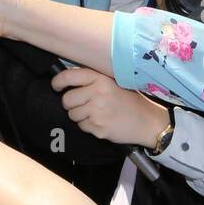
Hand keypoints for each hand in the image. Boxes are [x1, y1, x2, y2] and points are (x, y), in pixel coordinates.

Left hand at [53, 67, 169, 146]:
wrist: (147, 121)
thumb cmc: (129, 100)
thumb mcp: (113, 82)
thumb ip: (93, 80)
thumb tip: (69, 81)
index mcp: (100, 79)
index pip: (69, 77)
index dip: (58, 82)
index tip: (56, 86)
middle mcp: (97, 93)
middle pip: (67, 100)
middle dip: (70, 104)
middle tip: (81, 104)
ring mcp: (97, 111)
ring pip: (72, 115)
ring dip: (79, 116)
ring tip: (95, 113)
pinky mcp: (98, 127)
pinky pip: (82, 126)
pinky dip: (88, 126)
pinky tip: (100, 122)